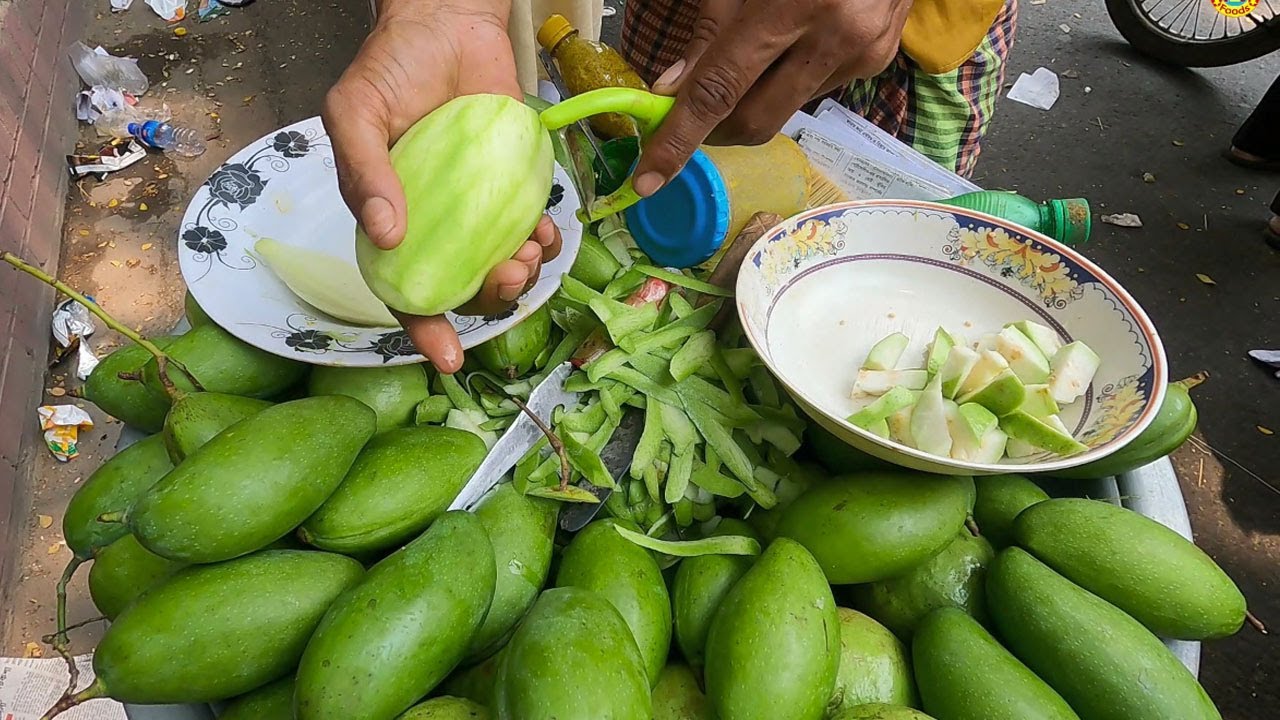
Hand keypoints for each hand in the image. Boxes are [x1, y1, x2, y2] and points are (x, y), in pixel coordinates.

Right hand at [323, 2, 561, 372]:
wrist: (448, 21)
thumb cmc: (393, 66)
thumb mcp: (356, 111)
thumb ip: (364, 170)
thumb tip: (383, 234)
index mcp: (391, 219)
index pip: (403, 289)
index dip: (424, 329)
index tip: (450, 361)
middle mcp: (438, 223)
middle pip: (463, 287)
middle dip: (489, 299)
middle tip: (506, 277)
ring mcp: (479, 208)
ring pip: (503, 265)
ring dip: (522, 275)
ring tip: (528, 253)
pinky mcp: (516, 185)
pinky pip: (533, 227)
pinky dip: (546, 241)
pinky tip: (547, 233)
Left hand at [631, 0, 912, 197]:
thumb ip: (709, 29)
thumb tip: (672, 91)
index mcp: (795, 5)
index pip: (720, 90)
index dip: (680, 138)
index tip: (649, 178)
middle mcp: (834, 37)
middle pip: (754, 120)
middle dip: (713, 130)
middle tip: (688, 117)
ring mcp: (862, 54)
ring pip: (784, 110)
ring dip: (753, 99)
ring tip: (755, 54)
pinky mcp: (877, 61)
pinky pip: (814, 91)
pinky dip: (788, 80)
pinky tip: (796, 41)